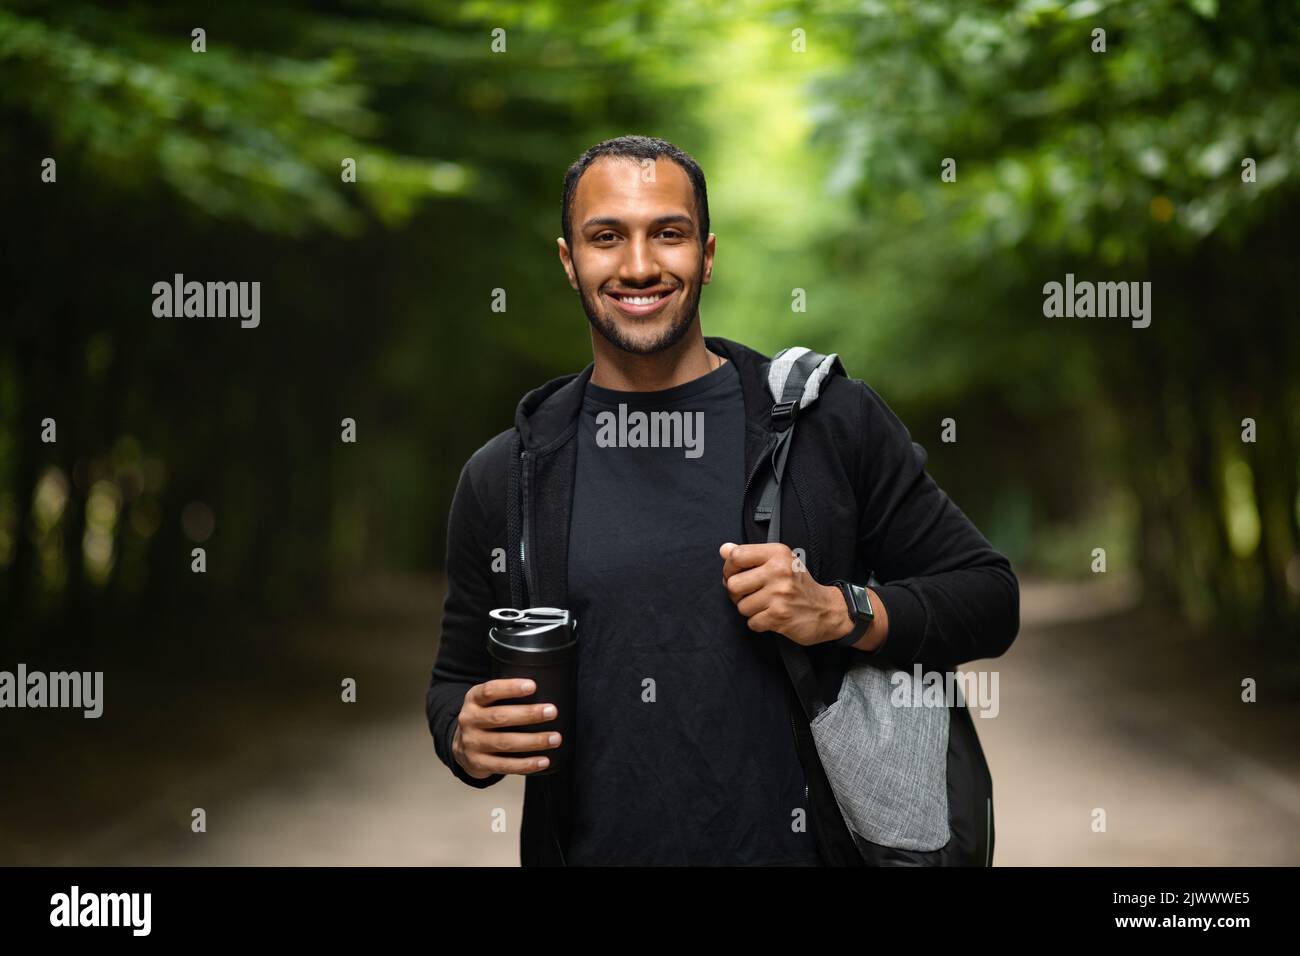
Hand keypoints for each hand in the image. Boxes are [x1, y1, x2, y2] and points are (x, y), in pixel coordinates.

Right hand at [453, 678, 561, 777]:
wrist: (462, 746)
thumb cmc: (485, 718)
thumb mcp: (487, 702)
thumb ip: (506, 696)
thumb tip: (547, 690)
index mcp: (473, 699)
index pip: (490, 690)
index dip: (510, 688)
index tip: (533, 686)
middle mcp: (469, 720)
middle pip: (500, 717)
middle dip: (528, 714)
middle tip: (552, 712)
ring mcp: (471, 743)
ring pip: (505, 742)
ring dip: (533, 741)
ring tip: (555, 738)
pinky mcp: (478, 764)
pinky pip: (505, 765)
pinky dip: (526, 764)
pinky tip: (543, 760)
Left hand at [719, 541, 850, 646]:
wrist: (827, 610)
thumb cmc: (799, 585)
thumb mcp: (780, 561)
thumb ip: (751, 555)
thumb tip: (724, 549)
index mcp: (778, 553)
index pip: (737, 556)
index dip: (729, 568)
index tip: (735, 574)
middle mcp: (779, 571)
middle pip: (733, 584)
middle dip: (736, 593)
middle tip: (749, 594)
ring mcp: (779, 595)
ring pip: (741, 606)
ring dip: (749, 609)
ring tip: (764, 605)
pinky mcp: (779, 616)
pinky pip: (752, 622)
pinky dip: (758, 622)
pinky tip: (770, 616)